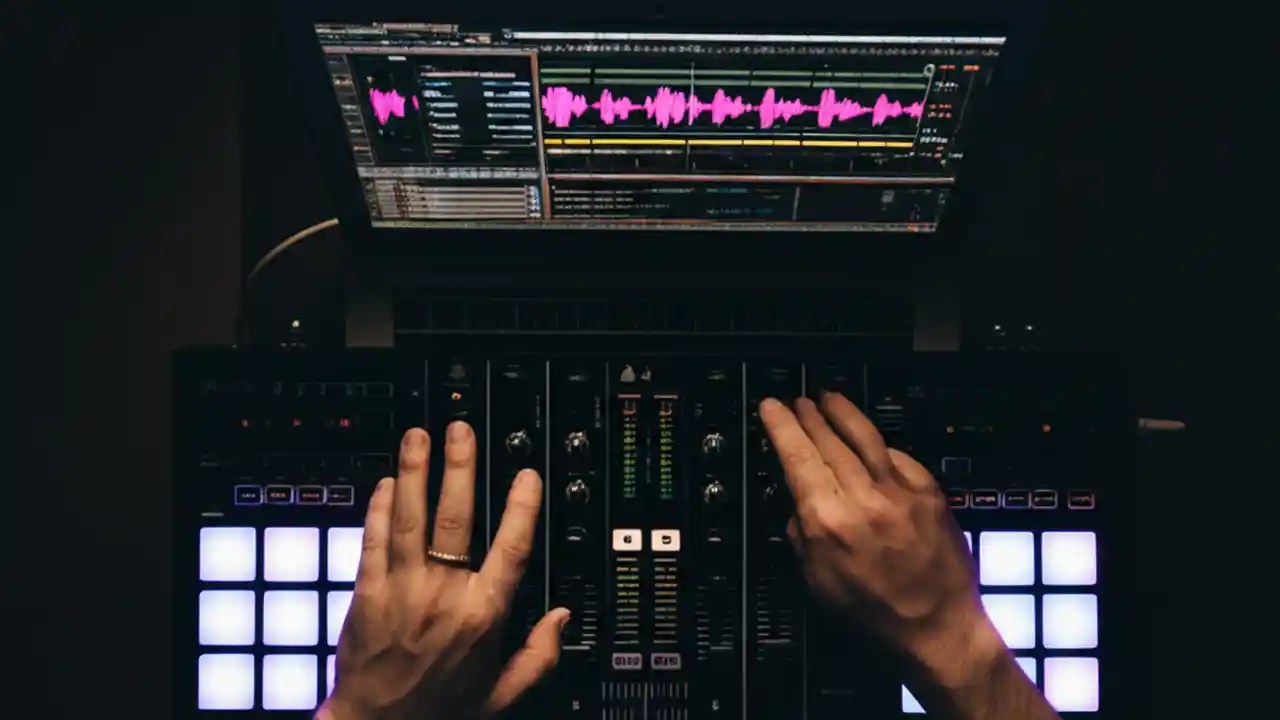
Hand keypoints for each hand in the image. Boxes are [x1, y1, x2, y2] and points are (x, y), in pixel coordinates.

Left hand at [318, 423, 569, 719]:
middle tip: (461, 431)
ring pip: (410, 520)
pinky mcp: (367, 594)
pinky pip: (374, 541)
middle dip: (458, 468)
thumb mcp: (501, 694)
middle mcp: (444, 596)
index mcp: (483, 616)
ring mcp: (402, 591)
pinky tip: (386, 482)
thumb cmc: (439, 712)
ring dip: (414, 473)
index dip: (520, 507)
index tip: (525, 474)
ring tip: (418, 437)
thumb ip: (538, 656)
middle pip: (455, 519)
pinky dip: (380, 509)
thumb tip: (562, 618)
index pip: (510, 548)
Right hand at [757, 394, 1007, 692]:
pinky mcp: (929, 494)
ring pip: (865, 438)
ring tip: (829, 398)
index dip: (781, 426)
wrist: (939, 629)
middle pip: (828, 441)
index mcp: (829, 523)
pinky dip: (879, 444)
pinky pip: (899, 457)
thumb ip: (803, 538)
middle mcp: (863, 499)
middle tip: (797, 401)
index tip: (772, 407)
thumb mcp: (819, 584)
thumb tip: (798, 507)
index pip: (798, 458)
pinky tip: (871, 439)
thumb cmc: (877, 617)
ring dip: (843, 413)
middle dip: (808, 416)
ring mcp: (899, 492)